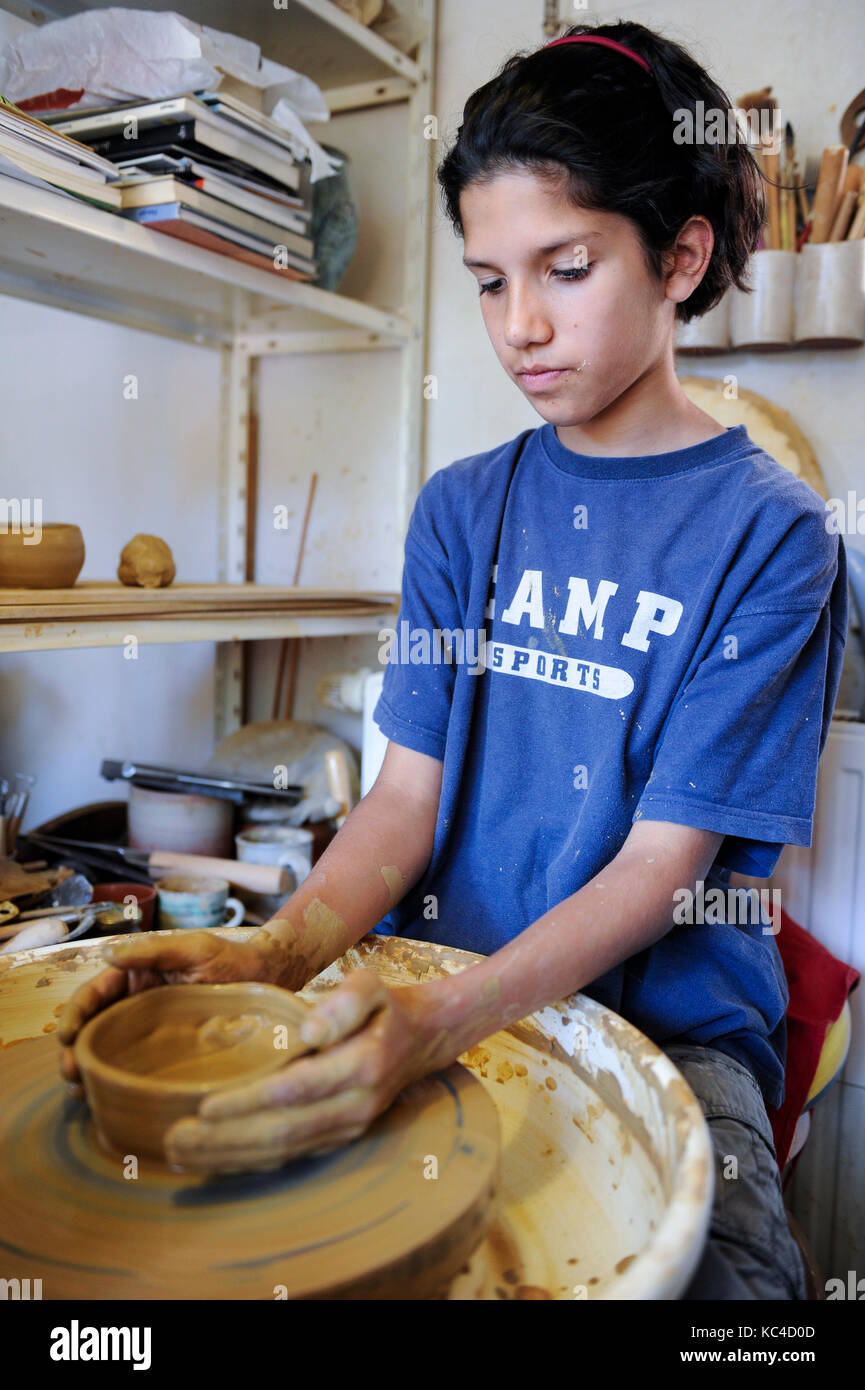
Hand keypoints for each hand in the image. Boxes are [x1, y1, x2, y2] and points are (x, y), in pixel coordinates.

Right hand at [57, 930, 265, 1088]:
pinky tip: (107, 1099)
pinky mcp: (167, 1055)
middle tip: (70, 1073)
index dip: (75, 1013)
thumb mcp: (196, 948)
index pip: (94, 994)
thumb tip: (108, 953)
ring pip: (109, 1052)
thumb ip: (154, 949)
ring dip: (90, 1070)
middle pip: (94, 1028)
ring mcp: (151, 1032)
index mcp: (137, 976)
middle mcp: (137, 1004)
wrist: (270, 982)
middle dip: (75, 1050)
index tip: (66, 1035)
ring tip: (81, 1091)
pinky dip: (117, 1082)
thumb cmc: (234, 960)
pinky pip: (136, 1068)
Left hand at [165, 969, 446, 1173]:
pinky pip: (290, 1156)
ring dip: (229, 1156)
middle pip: (283, 1131)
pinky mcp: (338, 1139)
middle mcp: (354, 1105)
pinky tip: (213, 1159)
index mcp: (360, 1065)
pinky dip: (249, 1161)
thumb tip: (309, 1029)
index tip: (205, 1105)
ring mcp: (347, 1128)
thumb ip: (344, 1003)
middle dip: (225, 1139)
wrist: (423, 1038)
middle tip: (176, 1138)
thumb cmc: (385, 1006)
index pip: (296, 1090)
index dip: (249, 1101)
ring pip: (283, 1151)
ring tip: (181, 1152)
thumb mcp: (372, 985)